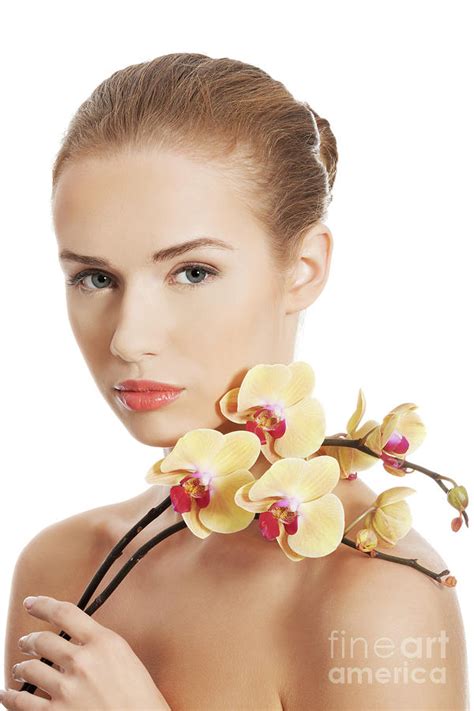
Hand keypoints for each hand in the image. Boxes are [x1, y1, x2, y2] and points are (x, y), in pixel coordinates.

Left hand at [1, 595, 169, 709]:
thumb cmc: (142, 701)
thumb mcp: (128, 661)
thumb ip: (102, 648)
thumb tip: (80, 644)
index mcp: (104, 643)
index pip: (65, 613)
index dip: (43, 605)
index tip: (32, 603)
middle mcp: (83, 662)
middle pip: (43, 640)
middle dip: (30, 640)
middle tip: (26, 641)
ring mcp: (67, 689)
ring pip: (30, 669)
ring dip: (22, 667)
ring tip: (20, 668)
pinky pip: (22, 701)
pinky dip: (11, 696)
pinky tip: (7, 693)